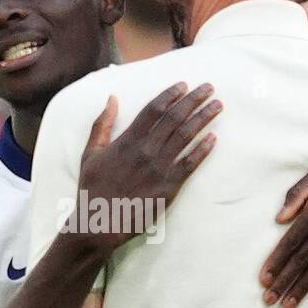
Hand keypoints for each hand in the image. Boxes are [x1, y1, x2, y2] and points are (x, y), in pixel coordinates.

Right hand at [69, 83, 220, 255]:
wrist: (99, 223)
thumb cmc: (93, 189)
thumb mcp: (90, 153)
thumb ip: (102, 124)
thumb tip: (112, 98)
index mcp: (127, 140)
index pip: (154, 109)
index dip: (171, 94)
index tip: (184, 84)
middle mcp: (145, 150)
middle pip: (175, 117)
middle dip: (194, 99)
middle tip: (209, 88)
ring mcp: (158, 168)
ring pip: (186, 136)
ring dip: (203, 118)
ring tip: (218, 106)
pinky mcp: (168, 187)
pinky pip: (190, 164)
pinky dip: (203, 150)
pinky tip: (214, 138)